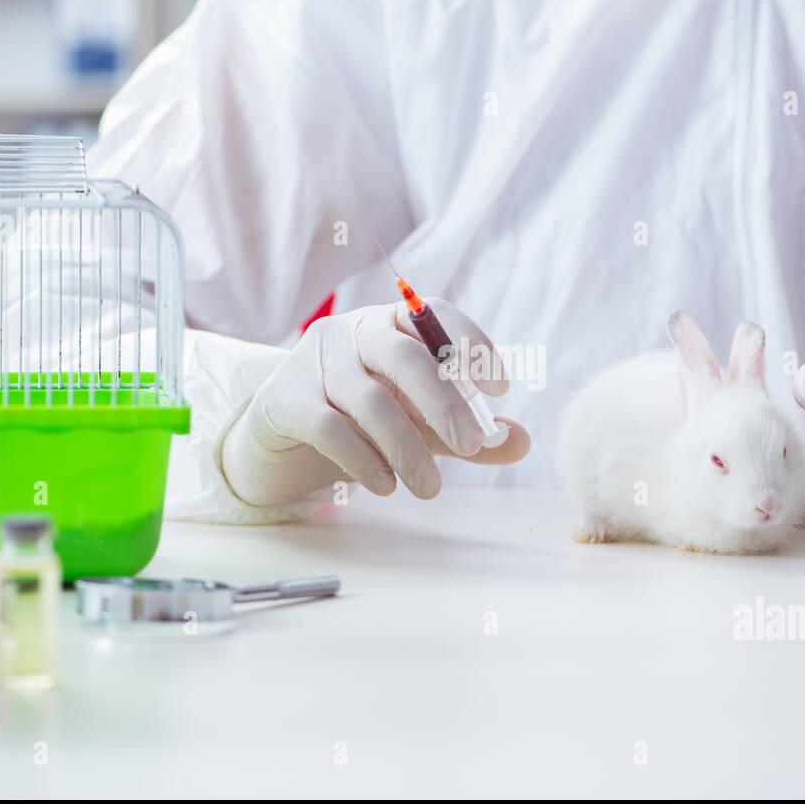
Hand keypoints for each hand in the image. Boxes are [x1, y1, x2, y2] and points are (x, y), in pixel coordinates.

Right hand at [221, 299, 529, 506]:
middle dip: (443, 403)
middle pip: (403, 356)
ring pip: (369, 399)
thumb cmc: (362, 421)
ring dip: (407, 448)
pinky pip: (329, 427)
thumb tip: (523, 442)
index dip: (469, 342)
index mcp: (389, 324)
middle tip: (473, 446)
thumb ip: (470, 433)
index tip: (500, 387)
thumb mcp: (422, 425)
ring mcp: (313, 363)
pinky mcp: (284, 400)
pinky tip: (386, 486)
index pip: (431, 314)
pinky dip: (363, 460)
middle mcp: (350, 332)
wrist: (282, 438)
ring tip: (430, 489)